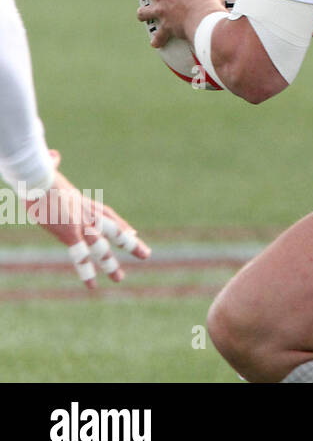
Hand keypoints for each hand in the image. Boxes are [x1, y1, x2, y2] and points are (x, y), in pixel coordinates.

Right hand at [24, 150, 150, 289]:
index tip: (133, 233)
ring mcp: (81, 223)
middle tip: (147, 255)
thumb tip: (54, 155)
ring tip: (120, 278)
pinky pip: (81, 255)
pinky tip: (92, 286)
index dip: (121, 225)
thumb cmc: (38, 172)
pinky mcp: (70, 232)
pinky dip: (87, 270)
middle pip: (114, 229)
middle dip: (130, 243)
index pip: (109, 214)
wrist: (37, 177)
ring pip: (101, 246)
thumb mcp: (50, 171)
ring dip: (110, 263)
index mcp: (84, 201)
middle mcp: (88, 213)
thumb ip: (54, 165)